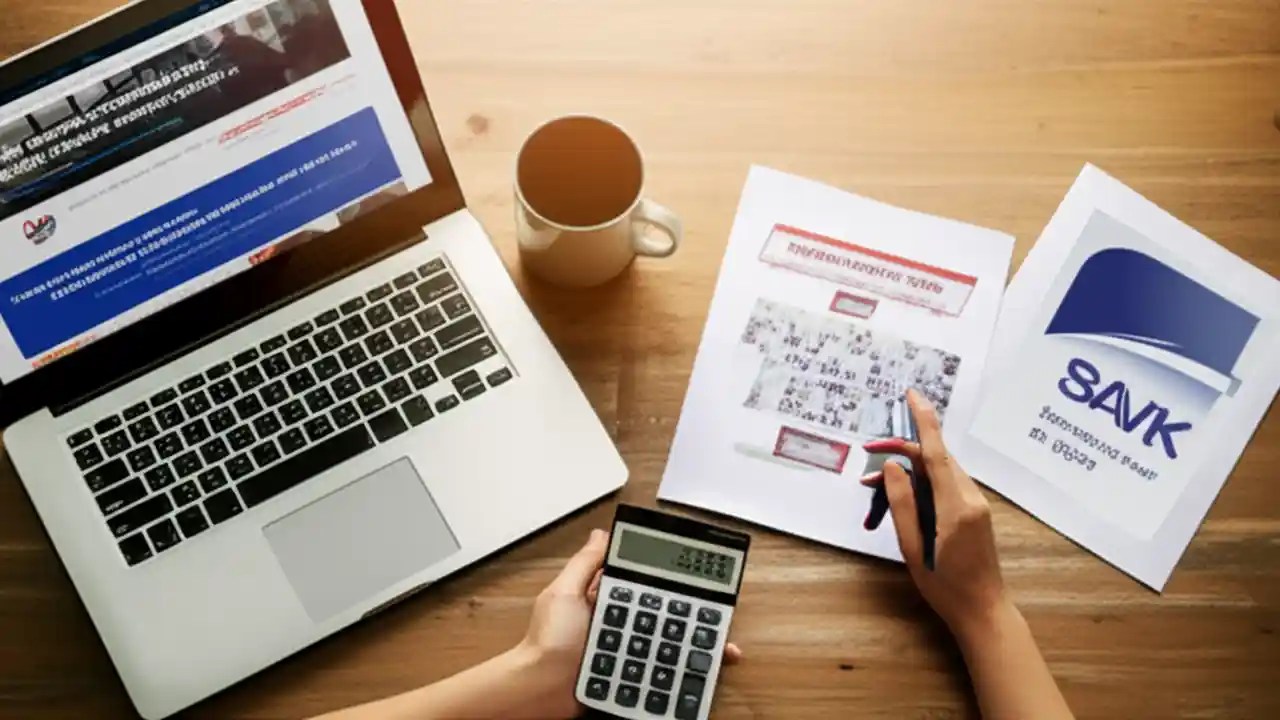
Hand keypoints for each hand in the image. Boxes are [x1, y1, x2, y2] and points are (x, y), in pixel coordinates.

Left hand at [519, 530, 742, 717]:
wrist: (541, 689)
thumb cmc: (547, 641)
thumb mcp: (563, 593)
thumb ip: (585, 565)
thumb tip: (603, 533)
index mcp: (604, 599)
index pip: (642, 583)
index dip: (667, 578)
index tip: (694, 575)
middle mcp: (619, 623)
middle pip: (663, 613)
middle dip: (692, 614)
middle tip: (720, 613)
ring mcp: (627, 650)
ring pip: (669, 642)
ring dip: (696, 644)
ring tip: (723, 646)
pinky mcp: (630, 674)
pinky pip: (661, 670)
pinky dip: (683, 670)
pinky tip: (703, 671)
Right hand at [861, 389, 1007, 639]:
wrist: (984, 611)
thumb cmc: (946, 588)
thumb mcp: (913, 548)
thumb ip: (902, 505)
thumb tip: (891, 468)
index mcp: (956, 507)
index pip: (937, 453)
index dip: (924, 421)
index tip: (912, 395)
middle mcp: (971, 499)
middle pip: (936, 459)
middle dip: (902, 455)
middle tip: (868, 471)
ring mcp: (977, 505)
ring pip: (941, 471)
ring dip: (910, 473)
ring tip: (877, 490)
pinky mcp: (976, 512)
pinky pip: (947, 485)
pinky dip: (924, 485)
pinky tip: (904, 499)